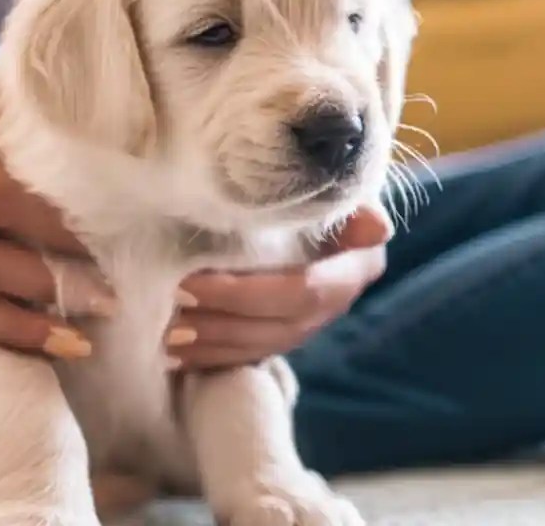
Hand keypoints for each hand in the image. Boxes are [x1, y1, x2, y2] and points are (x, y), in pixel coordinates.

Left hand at [166, 206, 391, 368]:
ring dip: (212, 347)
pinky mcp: (285, 335)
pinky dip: (211, 358)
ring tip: (166, 338)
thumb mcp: (334, 189)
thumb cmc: (318, 186)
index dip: (244, 293)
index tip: (189, 283)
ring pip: (262, 346)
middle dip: (221, 321)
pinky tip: (173, 357)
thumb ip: (350, 206)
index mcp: (354, 266)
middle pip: (278, 324)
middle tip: (171, 308)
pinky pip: (249, 356)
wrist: (318, 202)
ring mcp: (311, 324)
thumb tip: (378, 228)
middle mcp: (336, 301)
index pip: (304, 291)